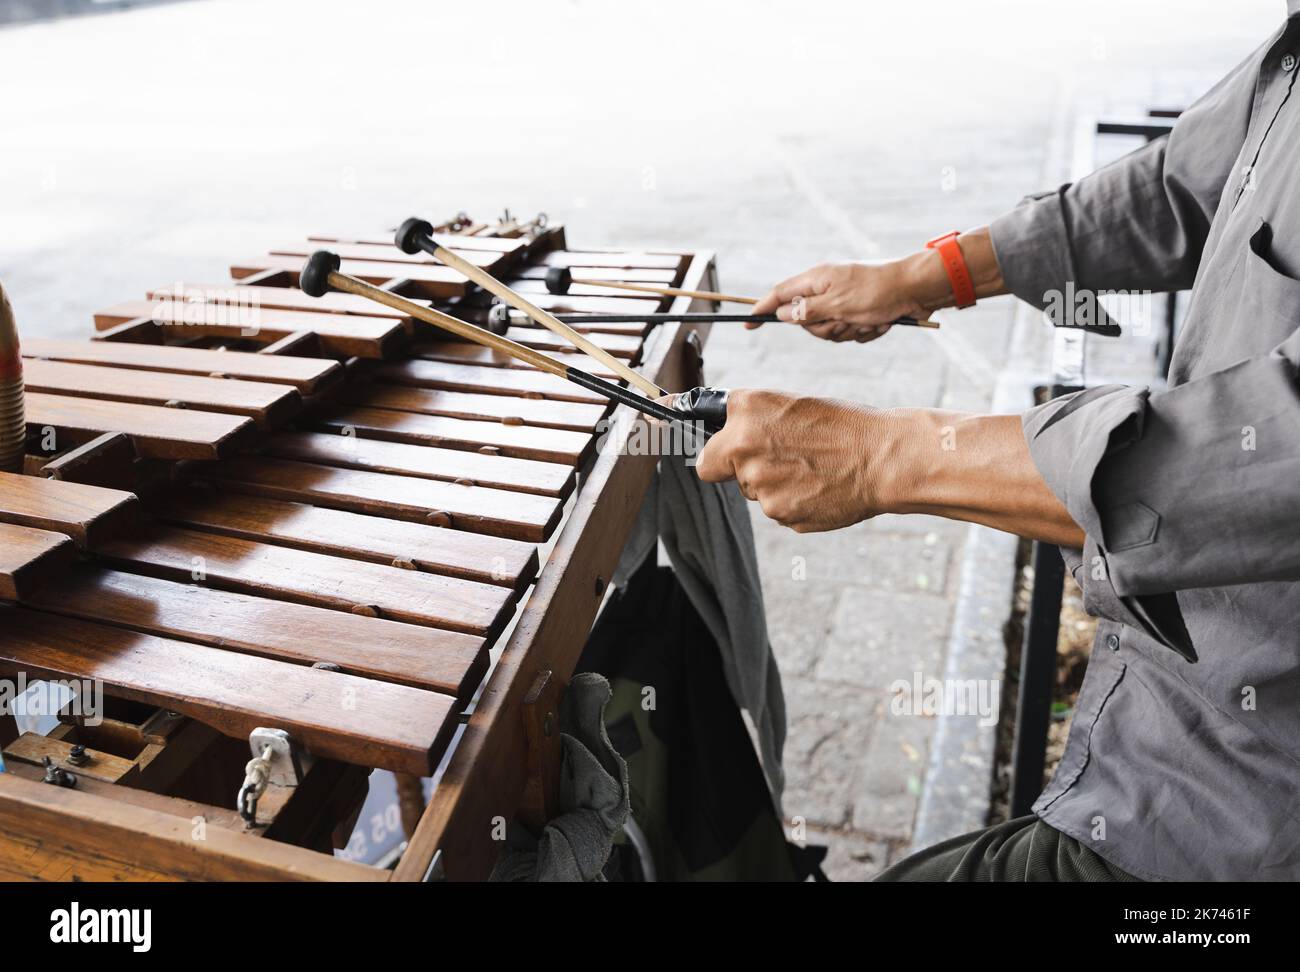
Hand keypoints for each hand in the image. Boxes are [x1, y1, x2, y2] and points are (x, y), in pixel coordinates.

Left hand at [694, 389, 898, 531]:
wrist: (881, 457)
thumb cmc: (842, 426)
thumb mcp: (789, 403)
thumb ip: (749, 420)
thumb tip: (725, 435)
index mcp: (745, 414)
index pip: (703, 449)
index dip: (711, 454)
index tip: (700, 458)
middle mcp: (744, 450)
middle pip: (725, 472)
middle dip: (745, 466)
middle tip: (784, 456)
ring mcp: (761, 487)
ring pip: (755, 491)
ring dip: (773, 483)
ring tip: (811, 468)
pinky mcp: (781, 514)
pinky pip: (778, 509)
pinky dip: (793, 501)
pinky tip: (818, 485)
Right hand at [750, 261, 924, 342]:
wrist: (918, 291)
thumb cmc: (878, 291)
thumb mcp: (838, 303)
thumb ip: (806, 311)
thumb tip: (781, 315)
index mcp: (817, 279)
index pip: (780, 295)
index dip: (762, 309)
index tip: (747, 324)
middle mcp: (827, 289)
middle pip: (806, 321)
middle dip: (826, 329)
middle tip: (846, 321)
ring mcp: (843, 302)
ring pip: (830, 331)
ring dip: (849, 331)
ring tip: (868, 320)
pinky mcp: (860, 313)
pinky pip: (850, 333)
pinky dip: (865, 332)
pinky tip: (880, 322)